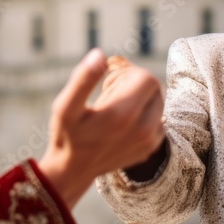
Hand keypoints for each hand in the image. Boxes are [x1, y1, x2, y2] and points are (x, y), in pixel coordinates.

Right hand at [36, 50, 164, 208]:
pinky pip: (158, 118)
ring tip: (114, 107)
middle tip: (108, 92)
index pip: (145, 77)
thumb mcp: (65, 107)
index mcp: (123, 114)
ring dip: (139, 97)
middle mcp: (143, 129)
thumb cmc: (67, 135)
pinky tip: (122, 121)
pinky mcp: (151, 147)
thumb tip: (100, 54)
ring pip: (157, 101)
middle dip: (132, 82)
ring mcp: (149, 140)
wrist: (74, 169)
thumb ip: (83, 78)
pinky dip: (144, 113)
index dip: (126, 73)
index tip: (106, 82)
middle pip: (153, 86)